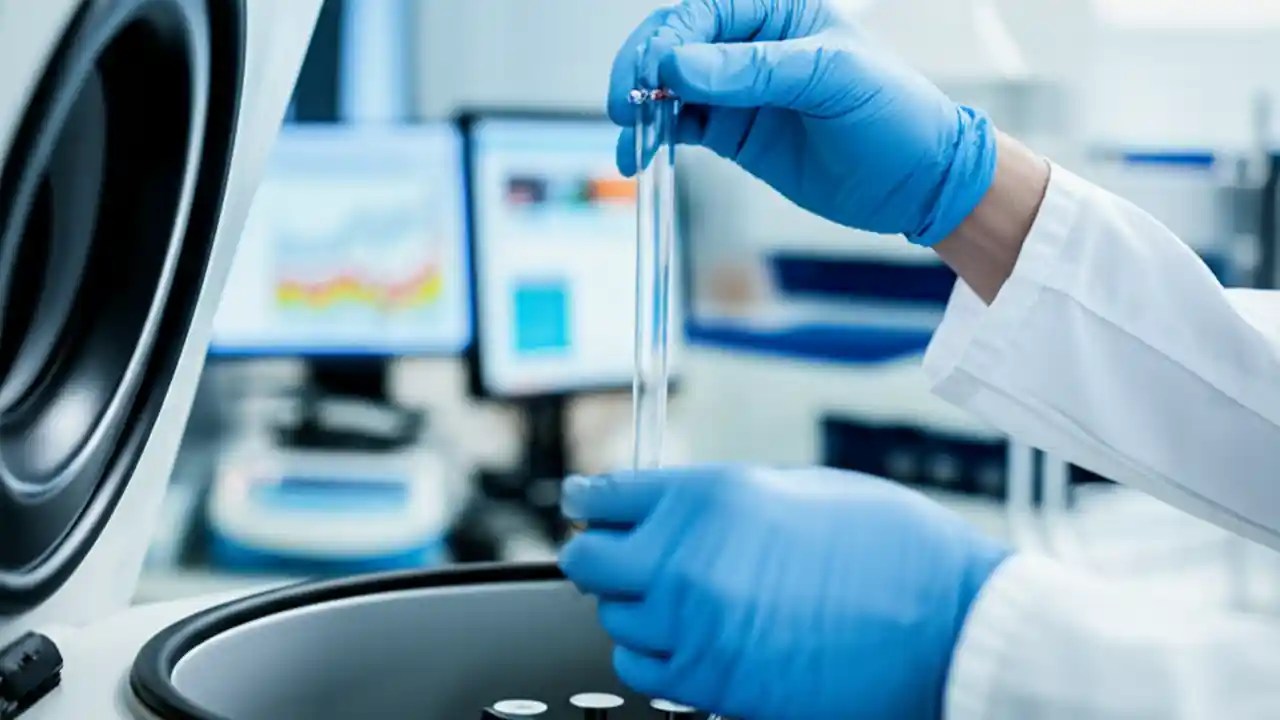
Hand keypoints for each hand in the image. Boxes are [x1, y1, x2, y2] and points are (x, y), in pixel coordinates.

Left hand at [559, 465, 1009, 719]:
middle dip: (599, 555)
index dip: (591, 503)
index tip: (586, 507)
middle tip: (619, 554)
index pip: (604, 499)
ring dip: (635, 607)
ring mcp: (696, 630)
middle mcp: (687, 562)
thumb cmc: (889, 548)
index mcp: (708, 498)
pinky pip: (645, 669)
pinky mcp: (715, 687)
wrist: (946, 624)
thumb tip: (674, 512)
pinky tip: (688, 640)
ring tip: (677, 599)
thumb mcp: (795, 491)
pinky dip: (655, 654)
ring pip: (615, 620)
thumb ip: (719, 502)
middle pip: (588, 563)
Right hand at [609, 0, 997, 246]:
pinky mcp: (734, 133)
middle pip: (672, 45)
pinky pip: (681, 126)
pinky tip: (639, 155)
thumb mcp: (831, 79)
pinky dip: (655, 138)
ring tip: (629, 139)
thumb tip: (678, 67)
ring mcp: (739, 91)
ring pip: (669, 88)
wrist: (917, 181)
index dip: (666, 42)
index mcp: (776, 11)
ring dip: (641, 108)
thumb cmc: (893, 114)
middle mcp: (750, 45)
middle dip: (641, 72)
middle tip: (625, 107)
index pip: (700, 13)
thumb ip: (754, 70)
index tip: (653, 79)